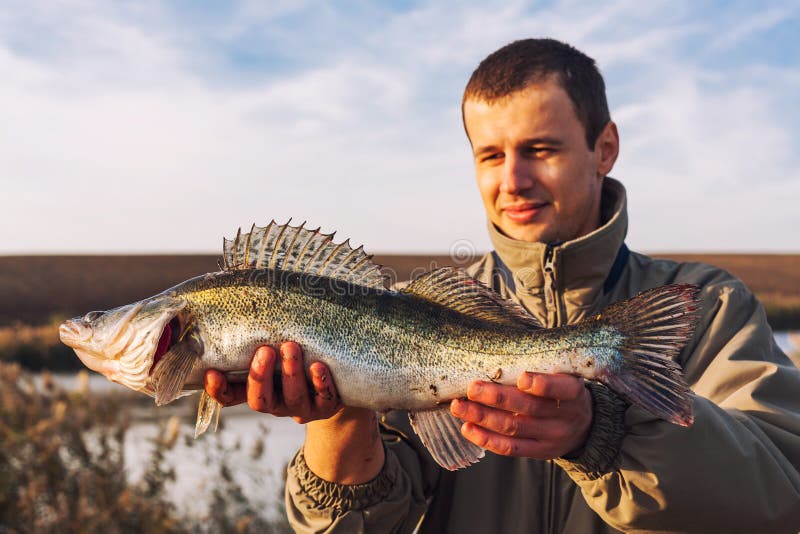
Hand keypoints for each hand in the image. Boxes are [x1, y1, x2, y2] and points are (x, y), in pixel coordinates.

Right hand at [204, 341, 342, 423]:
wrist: (335, 379)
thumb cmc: (295, 354)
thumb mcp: (274, 348)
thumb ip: (257, 336)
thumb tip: (239, 299)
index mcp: (257, 390)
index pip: (229, 397)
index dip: (219, 390)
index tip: (213, 372)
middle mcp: (276, 403)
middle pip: (260, 400)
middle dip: (260, 376)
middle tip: (264, 350)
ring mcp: (301, 407)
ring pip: (293, 397)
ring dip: (291, 372)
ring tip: (291, 347)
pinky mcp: (327, 406)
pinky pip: (324, 398)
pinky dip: (320, 382)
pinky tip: (318, 366)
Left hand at [450, 373, 592, 458]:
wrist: (586, 427)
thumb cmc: (564, 392)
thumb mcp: (566, 376)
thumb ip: (542, 367)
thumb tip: (499, 352)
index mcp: (573, 392)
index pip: (561, 388)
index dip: (542, 384)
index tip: (522, 377)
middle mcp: (564, 416)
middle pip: (528, 407)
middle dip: (497, 397)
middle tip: (472, 388)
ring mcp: (551, 437)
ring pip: (513, 427)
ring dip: (482, 417)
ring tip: (459, 407)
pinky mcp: (538, 452)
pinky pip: (510, 448)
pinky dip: (486, 439)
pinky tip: (467, 428)